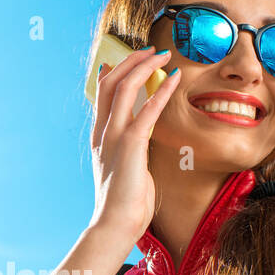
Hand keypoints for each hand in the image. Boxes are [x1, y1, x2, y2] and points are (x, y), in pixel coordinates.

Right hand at [87, 46, 180, 245]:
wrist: (114, 224)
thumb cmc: (123, 204)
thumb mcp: (124, 170)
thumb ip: (128, 151)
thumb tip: (139, 142)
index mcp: (99, 138)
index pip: (101, 95)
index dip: (112, 73)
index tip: (123, 60)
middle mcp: (103, 132)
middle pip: (111, 82)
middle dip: (131, 61)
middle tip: (150, 51)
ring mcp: (114, 136)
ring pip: (125, 87)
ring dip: (145, 66)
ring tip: (162, 55)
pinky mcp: (131, 143)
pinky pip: (147, 109)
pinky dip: (162, 90)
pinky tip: (174, 78)